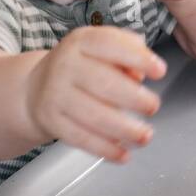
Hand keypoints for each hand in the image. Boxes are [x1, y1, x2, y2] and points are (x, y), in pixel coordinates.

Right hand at [25, 26, 166, 163]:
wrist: (35, 88)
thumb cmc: (82, 67)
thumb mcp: (103, 49)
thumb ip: (128, 52)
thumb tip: (140, 73)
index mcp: (82, 41)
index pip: (109, 44)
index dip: (138, 58)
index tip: (160, 71)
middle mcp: (65, 65)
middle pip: (103, 83)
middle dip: (134, 98)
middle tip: (153, 106)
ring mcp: (56, 94)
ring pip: (93, 116)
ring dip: (125, 130)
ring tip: (145, 135)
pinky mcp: (52, 121)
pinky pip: (81, 138)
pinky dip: (106, 149)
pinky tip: (123, 153)